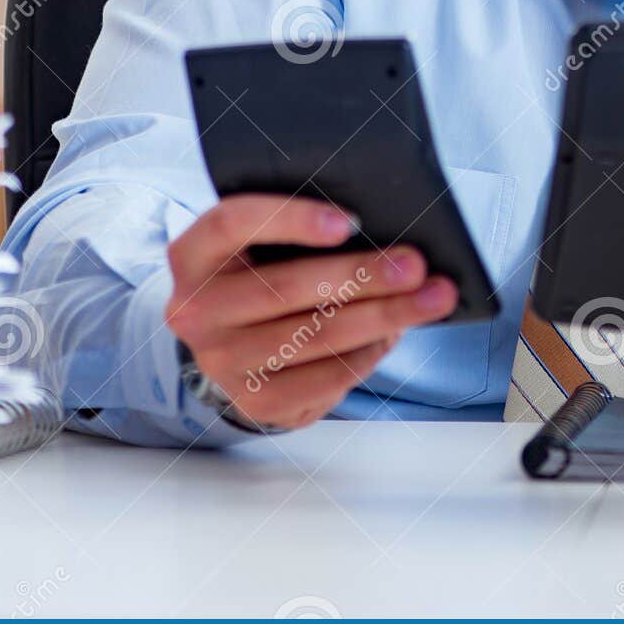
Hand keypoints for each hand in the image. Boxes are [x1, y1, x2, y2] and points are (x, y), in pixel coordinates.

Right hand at [164, 194, 459, 429]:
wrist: (227, 341)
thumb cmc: (258, 272)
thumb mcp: (258, 243)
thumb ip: (299, 230)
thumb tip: (381, 233)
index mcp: (193, 256)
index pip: (232, 224)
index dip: (290, 219)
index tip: (350, 221)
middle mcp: (196, 312)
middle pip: (284, 289)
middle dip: (361, 276)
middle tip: (415, 265)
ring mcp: (222, 363)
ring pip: (313, 337)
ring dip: (382, 317)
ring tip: (430, 299)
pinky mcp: (255, 403)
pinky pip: (323, 379)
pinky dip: (368, 354)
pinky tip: (394, 333)